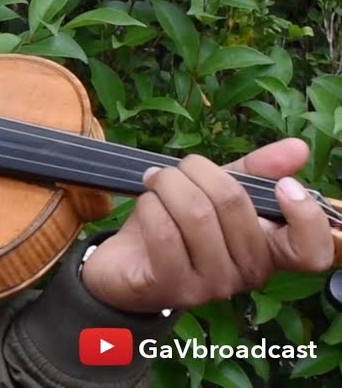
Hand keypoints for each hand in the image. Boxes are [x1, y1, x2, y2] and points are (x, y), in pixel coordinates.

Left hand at [79, 138, 336, 314]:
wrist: (125, 264)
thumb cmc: (177, 225)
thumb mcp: (214, 192)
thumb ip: (255, 171)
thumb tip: (298, 147)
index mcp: (267, 250)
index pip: (310, 250)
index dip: (306, 216)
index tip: (283, 185)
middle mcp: (247, 273)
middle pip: (233, 203)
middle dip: (196, 171)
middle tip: (175, 170)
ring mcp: (211, 285)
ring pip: (195, 213)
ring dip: (167, 184)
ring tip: (155, 181)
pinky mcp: (172, 287)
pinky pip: (164, 232)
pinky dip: (150, 206)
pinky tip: (145, 204)